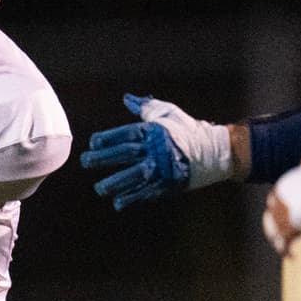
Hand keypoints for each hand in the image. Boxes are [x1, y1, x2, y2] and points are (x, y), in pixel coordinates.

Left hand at [80, 94, 233, 209]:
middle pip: (125, 154)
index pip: (125, 134)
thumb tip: (127, 98)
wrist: (214, 152)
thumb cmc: (188, 130)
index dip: (107, 139)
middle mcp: (155, 150)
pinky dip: (132, 198)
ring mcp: (161, 169)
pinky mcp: (167, 185)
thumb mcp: (168, 113)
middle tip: (86, 162)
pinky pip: (146, 193)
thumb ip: (145, 107)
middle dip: (103, 159)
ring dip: (114, 184)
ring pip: (133, 177)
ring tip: (99, 189)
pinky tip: (118, 202)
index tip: (93, 143)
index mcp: (153, 131)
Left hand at [262, 153, 300, 255]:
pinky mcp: (290, 228)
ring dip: (279, 242)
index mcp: (281, 187)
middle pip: (271, 219)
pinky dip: (288, 251)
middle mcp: (277, 202)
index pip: (273, 201)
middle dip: (275, 227)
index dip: (278, 208)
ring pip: (275, 234)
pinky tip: (293, 256)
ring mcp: (282, 216)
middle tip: (280, 236)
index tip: (285, 215)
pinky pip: (286, 244)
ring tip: (283, 250)